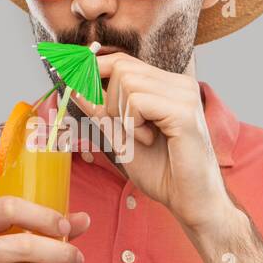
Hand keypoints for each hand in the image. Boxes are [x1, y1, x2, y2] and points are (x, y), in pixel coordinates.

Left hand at [71, 52, 232, 234]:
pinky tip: (150, 139)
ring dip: (123, 115)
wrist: (190, 201)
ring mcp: (185, 95)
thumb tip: (75, 85)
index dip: (94, 69)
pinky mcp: (184, 112)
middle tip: (126, 129)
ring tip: (142, 136)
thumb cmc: (162, 172)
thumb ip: (102, 110)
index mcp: (168, 86)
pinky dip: (134, 124)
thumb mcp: (121, 135)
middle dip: (109, 101)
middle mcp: (180, 84)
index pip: (123, 60)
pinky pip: (138, 102)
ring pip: (127, 82)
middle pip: (122, 68)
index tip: (72, 80)